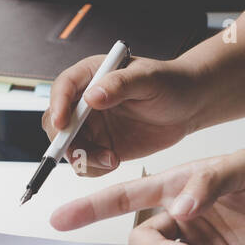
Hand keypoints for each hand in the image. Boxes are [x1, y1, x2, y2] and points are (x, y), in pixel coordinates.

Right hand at [42, 55, 205, 175]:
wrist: (188, 107)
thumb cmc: (170, 84)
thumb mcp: (148, 79)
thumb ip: (120, 85)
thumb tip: (92, 96)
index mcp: (92, 76)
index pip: (64, 87)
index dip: (58, 105)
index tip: (63, 123)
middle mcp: (85, 102)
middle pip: (56, 122)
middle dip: (64, 141)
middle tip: (85, 153)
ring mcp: (92, 126)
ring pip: (68, 147)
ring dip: (82, 158)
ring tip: (111, 159)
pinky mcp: (102, 147)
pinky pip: (85, 163)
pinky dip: (93, 168)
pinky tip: (114, 161)